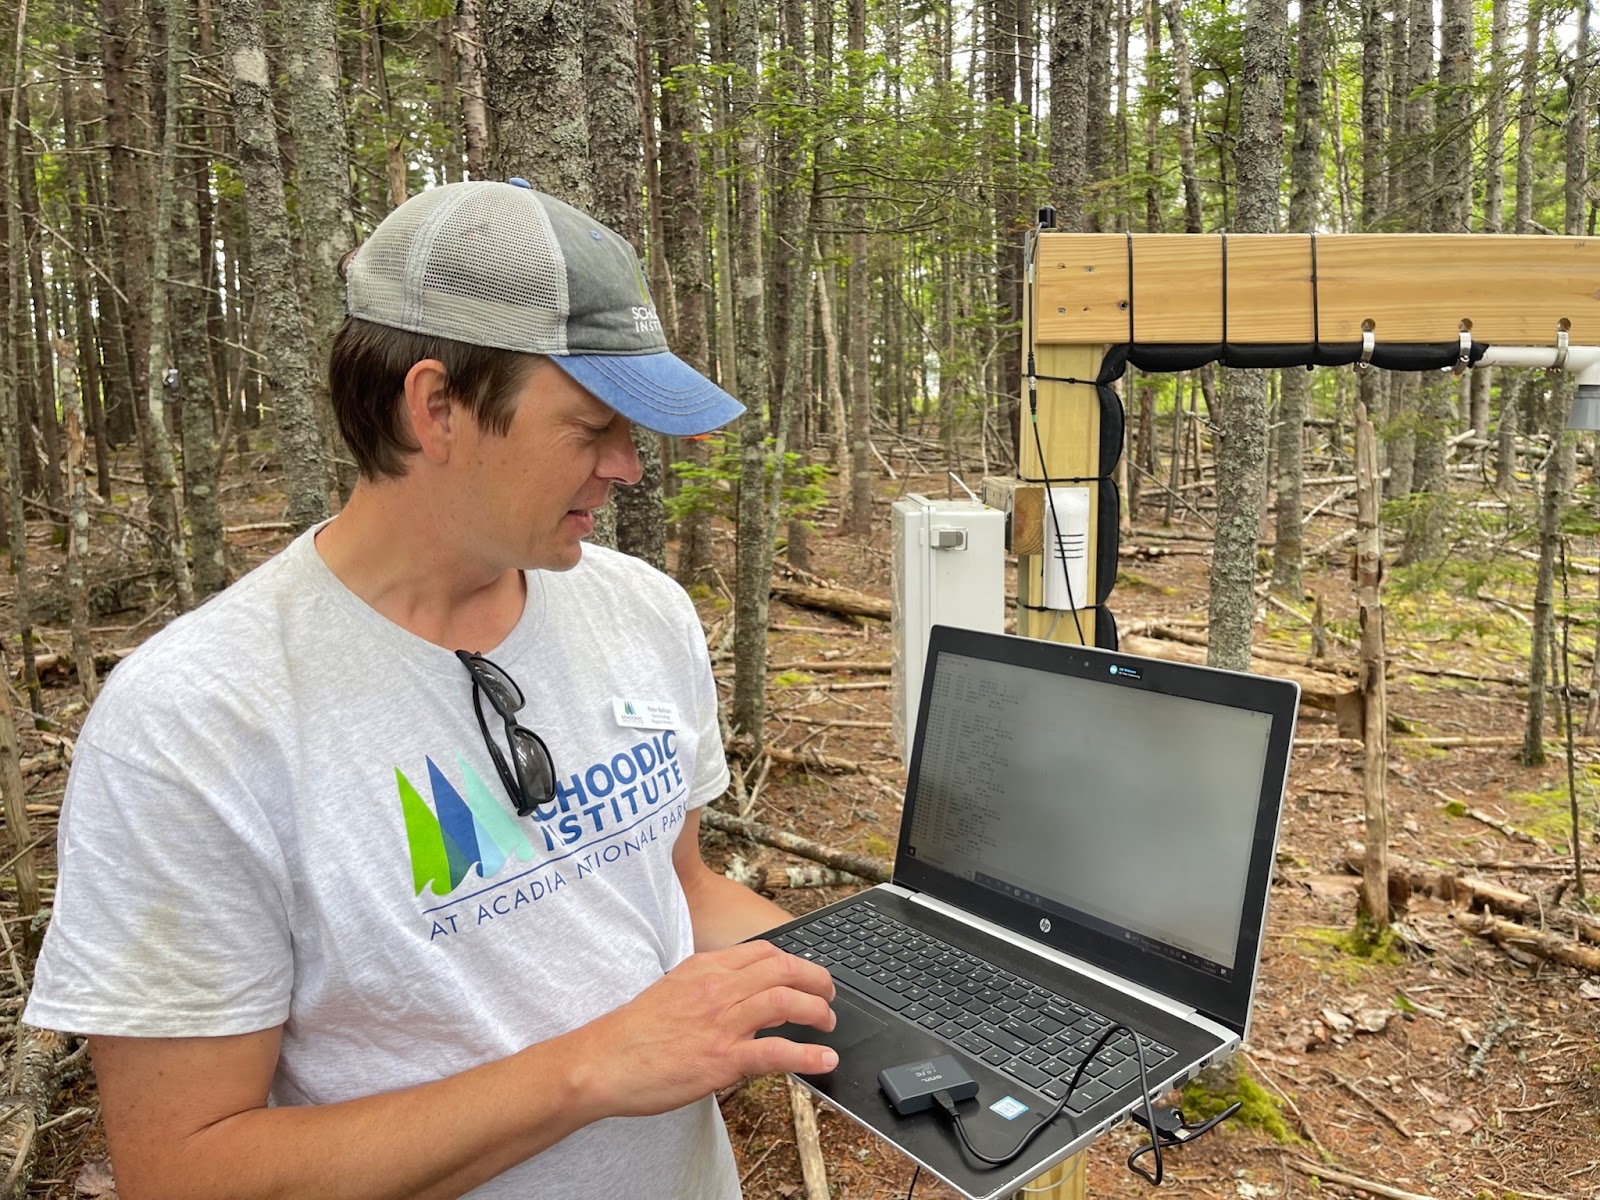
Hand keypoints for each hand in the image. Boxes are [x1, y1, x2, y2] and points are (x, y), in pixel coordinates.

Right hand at [572, 940, 838, 1117]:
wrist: (603, 1061)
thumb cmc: (633, 1031)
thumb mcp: (673, 988)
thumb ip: (708, 984)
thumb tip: (740, 991)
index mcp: (705, 967)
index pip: (764, 952)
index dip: (794, 961)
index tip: (806, 975)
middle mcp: (718, 988)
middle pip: (783, 969)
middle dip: (816, 979)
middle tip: (829, 995)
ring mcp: (722, 1022)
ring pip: (785, 1002)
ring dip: (817, 1011)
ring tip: (828, 1023)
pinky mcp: (722, 1058)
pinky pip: (776, 1052)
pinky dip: (808, 1056)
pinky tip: (824, 1060)